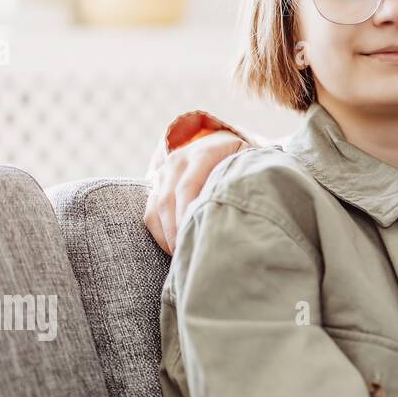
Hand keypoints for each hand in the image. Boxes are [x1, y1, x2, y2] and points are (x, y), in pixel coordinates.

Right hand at [144, 130, 245, 253]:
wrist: (219, 142)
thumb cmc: (240, 159)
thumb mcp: (246, 162)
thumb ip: (243, 179)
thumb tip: (247, 207)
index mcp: (202, 153)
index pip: (187, 188)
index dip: (186, 215)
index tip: (194, 237)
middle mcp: (178, 160)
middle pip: (168, 201)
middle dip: (175, 231)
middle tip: (186, 254)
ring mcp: (164, 171)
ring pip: (156, 208)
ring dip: (166, 235)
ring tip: (181, 255)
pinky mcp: (157, 184)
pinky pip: (150, 212)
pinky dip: (160, 233)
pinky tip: (174, 248)